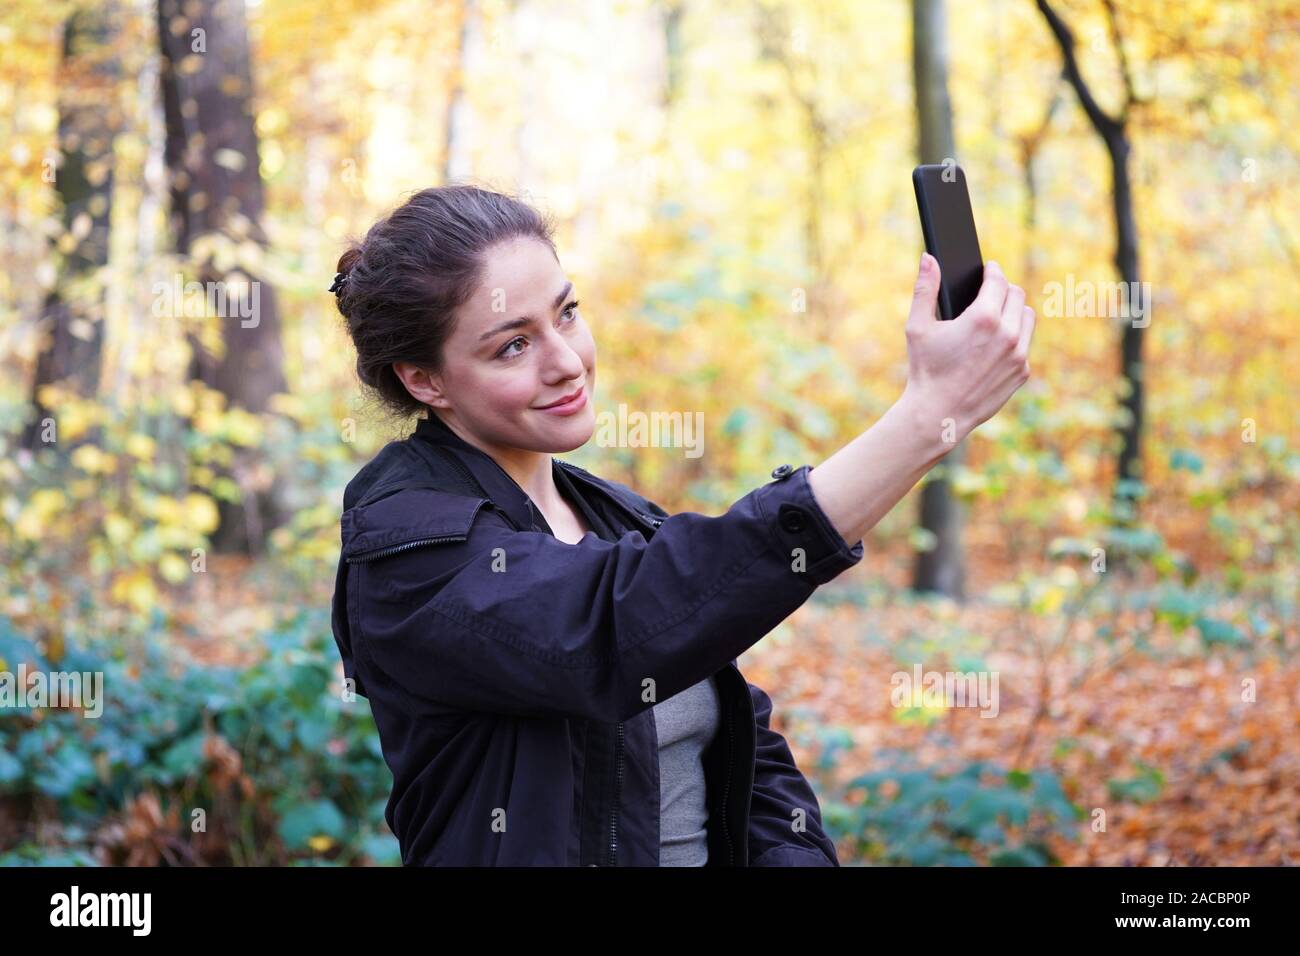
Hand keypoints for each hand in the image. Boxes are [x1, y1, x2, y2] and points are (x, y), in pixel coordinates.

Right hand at [901, 253, 1035, 442]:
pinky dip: (1015, 339)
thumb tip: (928, 258)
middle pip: (1017, 295)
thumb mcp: (918, 327)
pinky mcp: (1022, 372)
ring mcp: (1018, 354)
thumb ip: (925, 288)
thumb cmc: (925, 370)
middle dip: (1003, 289)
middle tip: (991, 291)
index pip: (998, 280)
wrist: (939, 414)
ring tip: (999, 314)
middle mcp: (1007, 333)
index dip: (992, 271)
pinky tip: (997, 343)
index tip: (989, 269)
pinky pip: (1025, 345)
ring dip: (1015, 311)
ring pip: (1027, 318)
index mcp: (983, 317)